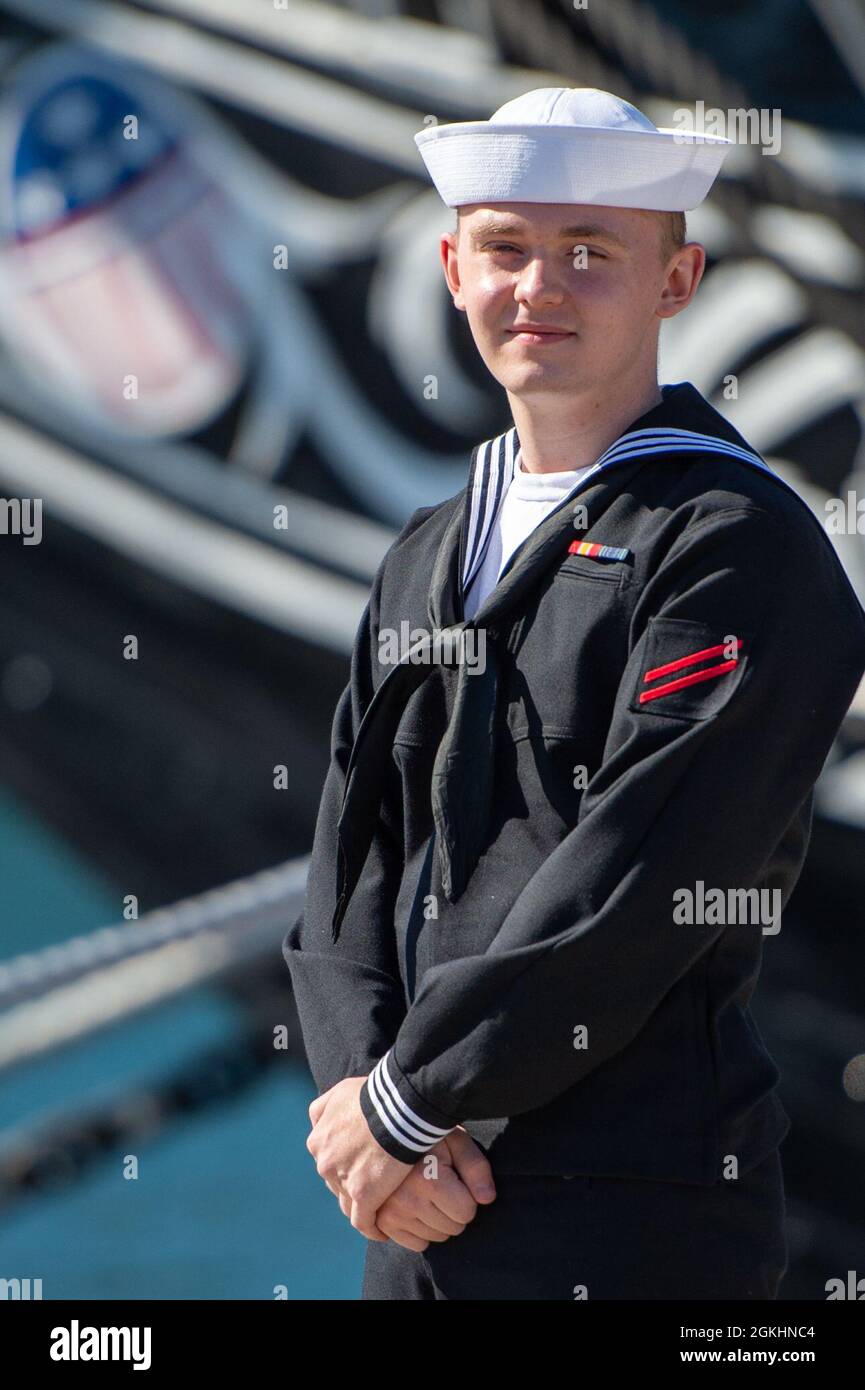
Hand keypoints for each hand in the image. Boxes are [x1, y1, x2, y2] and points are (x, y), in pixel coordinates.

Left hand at [307, 1077, 412, 1240]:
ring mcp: (342, 1180)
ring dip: (361, 1208)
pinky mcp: (363, 1196)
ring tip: (379, 1211)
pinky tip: (382, 1231)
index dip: (344, 1165)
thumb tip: (318, 1121)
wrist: (398, 1107)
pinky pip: (363, 1221)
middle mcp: (324, 1162)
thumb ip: (324, 1108)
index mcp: (317, 1140)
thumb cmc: (375, 1095)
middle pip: (336, 1182)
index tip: (360, 1166)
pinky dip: (372, 1228)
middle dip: (351, 1185)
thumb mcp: (340, 1091)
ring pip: (348, 1203)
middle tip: (373, 1187)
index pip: (328, 1160)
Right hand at [369, 1126, 497, 1251]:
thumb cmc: (429, 1135)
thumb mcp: (456, 1140)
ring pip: (436, 1238)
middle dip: (453, 1210)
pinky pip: (417, 1245)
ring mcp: (391, 1213)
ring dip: (438, 1220)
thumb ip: (475, 1167)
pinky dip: (421, 1231)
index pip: (466, 1212)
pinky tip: (418, 1206)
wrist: (390, 1132)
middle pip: (453, 1228)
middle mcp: (407, 1200)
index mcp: (427, 1179)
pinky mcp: (383, 1222)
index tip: (457, 1179)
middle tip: (442, 1184)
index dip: (467, 1196)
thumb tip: (487, 1198)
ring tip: (428, 1192)